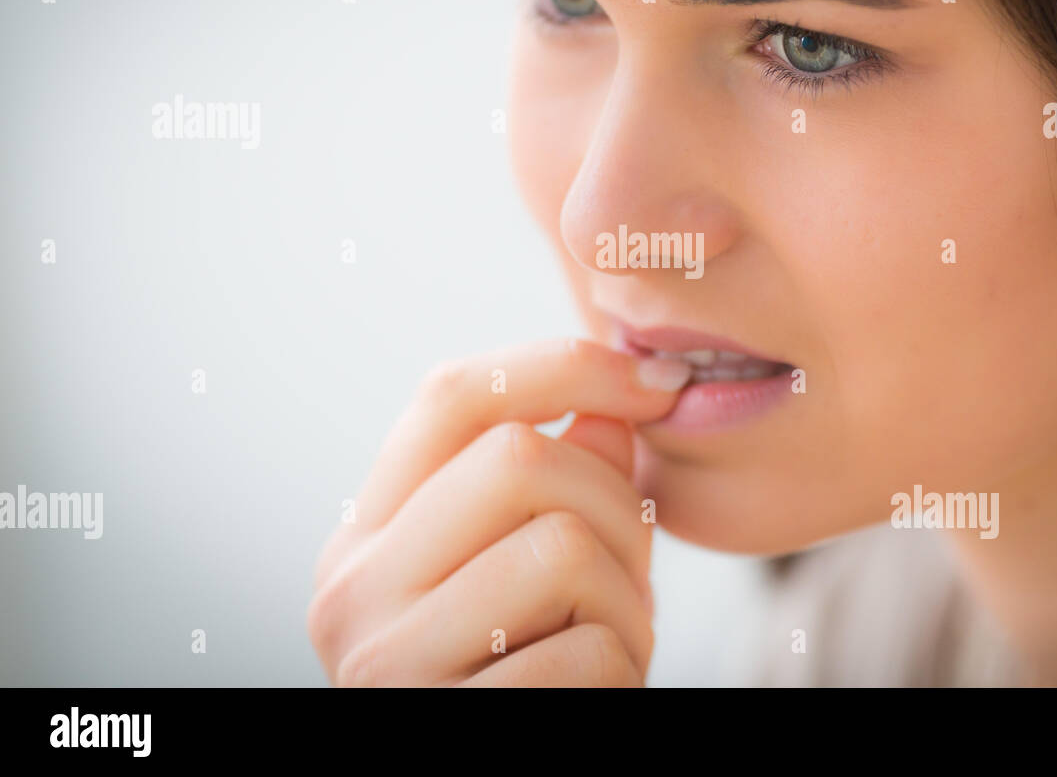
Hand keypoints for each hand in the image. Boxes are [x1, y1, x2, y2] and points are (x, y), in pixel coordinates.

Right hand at [307, 339, 689, 685]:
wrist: (496, 774)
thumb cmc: (524, 680)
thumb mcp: (535, 575)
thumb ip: (563, 484)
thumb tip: (614, 407)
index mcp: (367, 532)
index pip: (453, 394)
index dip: (566, 366)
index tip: (657, 382)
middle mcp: (352, 587)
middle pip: (520, 458)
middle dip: (617, 503)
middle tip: (632, 572)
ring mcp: (385, 661)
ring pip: (562, 546)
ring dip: (627, 600)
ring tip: (610, 644)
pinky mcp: (444, 722)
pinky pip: (583, 652)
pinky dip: (621, 669)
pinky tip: (593, 696)